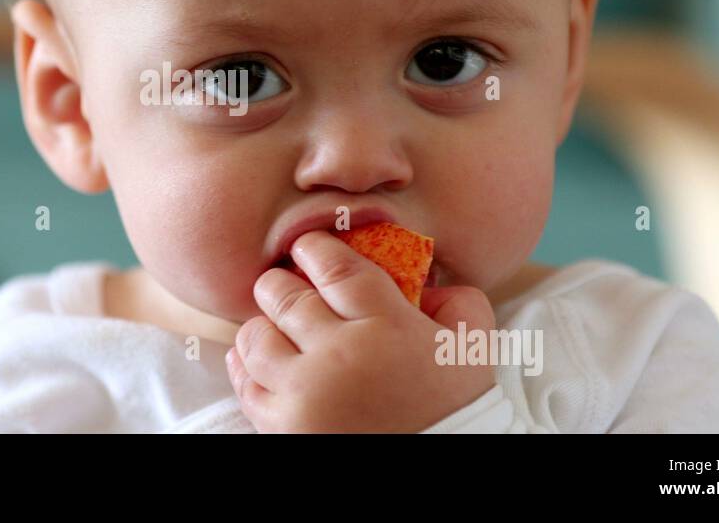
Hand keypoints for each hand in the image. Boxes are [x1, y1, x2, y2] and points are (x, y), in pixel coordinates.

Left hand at [225, 230, 496, 431]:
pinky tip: (257, 359)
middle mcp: (339, 354)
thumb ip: (456, 300)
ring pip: (257, 338)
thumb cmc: (456, 409)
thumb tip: (426, 279)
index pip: (335, 267)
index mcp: (387, 325)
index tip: (308, 246)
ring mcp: (306, 394)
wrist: (443, 472)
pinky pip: (247, 385)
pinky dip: (246, 366)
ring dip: (262, 325)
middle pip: (285, 296)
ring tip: (272, 325)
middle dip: (280, 284)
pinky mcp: (286, 428)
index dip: (314, 248)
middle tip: (284, 285)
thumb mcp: (472, 347)